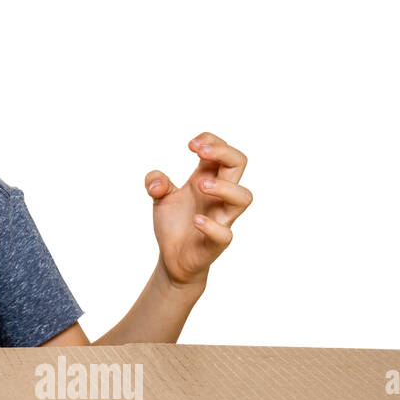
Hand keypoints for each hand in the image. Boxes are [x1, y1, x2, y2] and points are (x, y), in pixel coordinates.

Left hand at [144, 132, 251, 287]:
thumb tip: (157, 184)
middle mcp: (219, 196)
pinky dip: (211, 226)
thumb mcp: (160, 198)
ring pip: (243, 197)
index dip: (212, 141)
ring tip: (200, 185)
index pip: (224, 152)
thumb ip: (155, 182)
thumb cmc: (175, 223)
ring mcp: (221, 218)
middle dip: (223, 152)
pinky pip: (225, 234)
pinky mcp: (217, 242)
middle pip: (239, 164)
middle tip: (199, 151)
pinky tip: (194, 220)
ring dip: (224, 187)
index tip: (191, 144)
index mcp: (208, 180)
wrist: (173, 257)